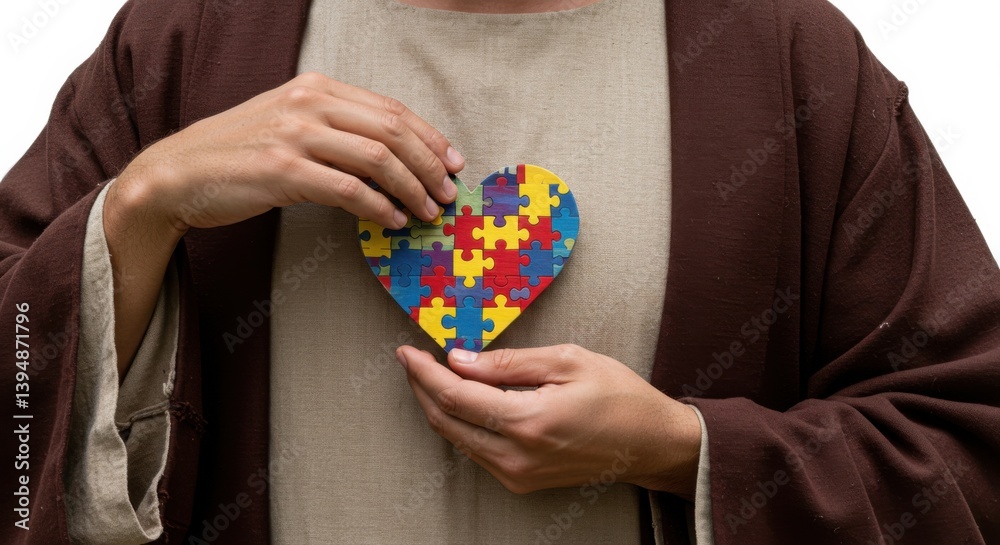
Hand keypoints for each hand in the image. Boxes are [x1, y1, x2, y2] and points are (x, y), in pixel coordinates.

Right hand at [110, 71, 463, 234]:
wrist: (176, 175)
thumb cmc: (238, 155)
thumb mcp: (289, 125)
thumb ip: (336, 132)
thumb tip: (391, 161)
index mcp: (316, 86)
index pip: (390, 108)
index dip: (430, 138)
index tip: (452, 164)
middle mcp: (308, 101)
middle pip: (392, 130)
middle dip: (429, 165)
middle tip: (448, 194)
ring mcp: (295, 133)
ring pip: (378, 158)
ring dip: (412, 189)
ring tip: (428, 213)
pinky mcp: (282, 169)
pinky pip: (349, 189)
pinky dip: (379, 207)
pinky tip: (393, 221)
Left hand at [395, 344, 701, 499]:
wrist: (651, 444)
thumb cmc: (619, 396)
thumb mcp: (567, 360)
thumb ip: (508, 362)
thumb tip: (460, 359)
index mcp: (528, 422)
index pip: (455, 396)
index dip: (424, 372)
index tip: (407, 351)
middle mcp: (516, 457)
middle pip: (446, 421)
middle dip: (422, 388)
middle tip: (413, 359)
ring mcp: (518, 475)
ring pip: (457, 439)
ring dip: (438, 406)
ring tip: (432, 374)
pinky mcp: (522, 482)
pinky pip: (476, 450)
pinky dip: (461, 423)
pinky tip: (462, 400)